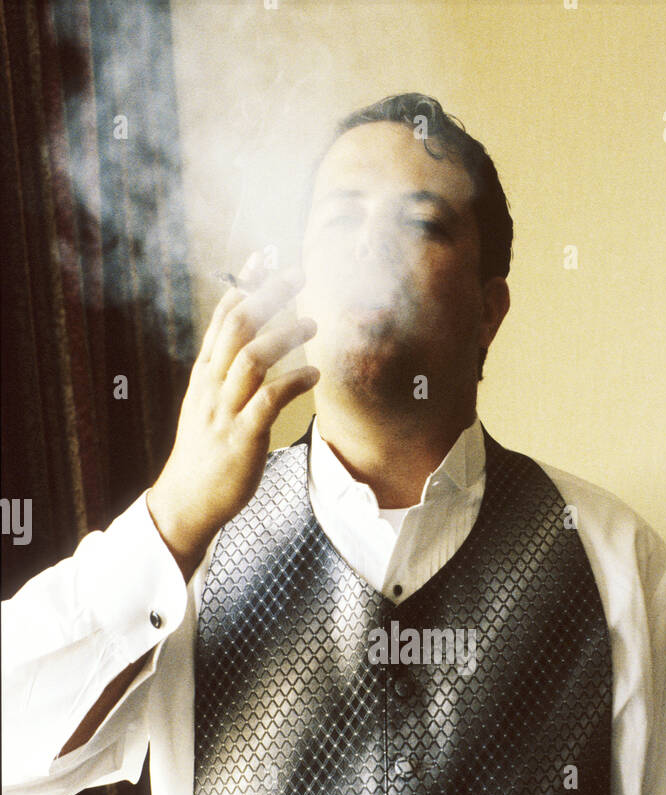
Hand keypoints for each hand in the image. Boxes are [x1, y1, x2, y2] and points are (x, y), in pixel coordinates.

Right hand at [147, 253, 318, 575]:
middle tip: (297, 274)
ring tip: (313, 322)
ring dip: (285, 334)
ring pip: (252, 357)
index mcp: (204, 374)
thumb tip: (245, 347)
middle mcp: (211, 386)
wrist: (187, 501)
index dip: (245, 285)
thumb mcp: (207, 405)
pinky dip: (294, 381)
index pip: (222, 318)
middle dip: (267, 295)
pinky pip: (269, 400)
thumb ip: (223, 375)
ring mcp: (225, 410)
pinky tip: (314, 372)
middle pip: (238, 326)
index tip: (265, 258)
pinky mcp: (242, 437)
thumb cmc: (204, 454)